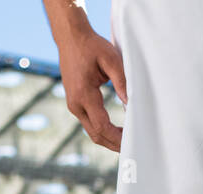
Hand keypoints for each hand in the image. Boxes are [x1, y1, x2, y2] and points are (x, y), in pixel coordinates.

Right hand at [56, 28, 126, 151]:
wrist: (70, 38)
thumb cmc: (91, 46)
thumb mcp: (111, 59)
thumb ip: (122, 82)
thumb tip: (131, 103)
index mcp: (83, 94)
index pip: (101, 126)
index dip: (117, 138)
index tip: (131, 141)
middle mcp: (75, 104)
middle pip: (95, 135)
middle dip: (114, 144)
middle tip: (132, 148)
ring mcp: (73, 105)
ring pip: (91, 131)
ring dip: (108, 139)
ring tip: (126, 141)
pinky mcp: (75, 103)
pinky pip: (89, 123)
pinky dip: (102, 130)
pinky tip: (116, 131)